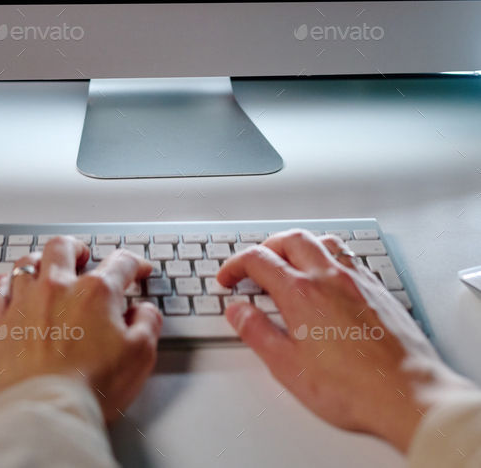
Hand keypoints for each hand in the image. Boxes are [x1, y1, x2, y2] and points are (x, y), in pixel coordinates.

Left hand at [0, 237, 162, 420]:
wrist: (43, 414)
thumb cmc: (88, 388)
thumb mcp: (139, 356)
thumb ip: (147, 324)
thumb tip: (145, 311)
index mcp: (95, 293)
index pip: (120, 263)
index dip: (133, 264)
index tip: (137, 271)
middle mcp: (58, 289)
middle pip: (64, 248)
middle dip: (77, 248)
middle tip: (84, 255)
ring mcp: (24, 304)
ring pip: (27, 264)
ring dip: (40, 261)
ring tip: (46, 267)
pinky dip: (5, 284)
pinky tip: (8, 286)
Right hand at [217, 229, 473, 452]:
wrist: (405, 392)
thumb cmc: (353, 387)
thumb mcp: (288, 367)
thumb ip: (258, 333)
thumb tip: (238, 312)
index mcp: (301, 292)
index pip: (258, 260)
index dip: (236, 265)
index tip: (228, 278)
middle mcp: (328, 276)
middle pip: (290, 240)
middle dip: (266, 247)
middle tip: (254, 264)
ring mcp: (356, 279)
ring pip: (322, 240)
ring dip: (299, 244)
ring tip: (289, 260)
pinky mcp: (377, 288)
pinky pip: (348, 254)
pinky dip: (328, 253)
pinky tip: (328, 272)